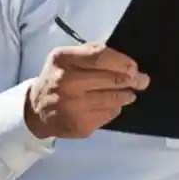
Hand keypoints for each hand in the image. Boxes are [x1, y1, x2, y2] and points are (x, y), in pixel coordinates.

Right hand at [24, 43, 149, 139]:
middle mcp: (65, 82)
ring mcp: (72, 106)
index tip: (134, 67)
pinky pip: (108, 115)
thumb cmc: (59, 77)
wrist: (36, 109)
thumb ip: (94, 54)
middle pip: (110, 79)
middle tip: (142, 80)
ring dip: (126, 95)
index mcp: (63, 60)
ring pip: (112, 99)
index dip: (122, 62)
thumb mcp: (67, 57)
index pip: (100, 57)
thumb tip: (130, 66)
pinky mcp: (79, 125)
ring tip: (129, 93)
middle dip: (131, 80)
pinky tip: (112, 105)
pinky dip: (114, 109)